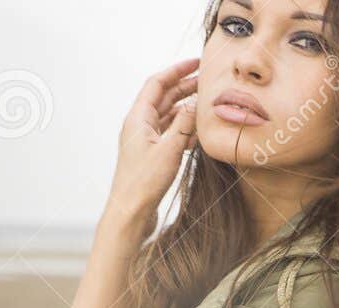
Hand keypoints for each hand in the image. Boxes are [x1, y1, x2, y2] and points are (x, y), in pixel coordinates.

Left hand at [106, 57, 199, 221]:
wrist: (130, 214)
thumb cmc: (143, 183)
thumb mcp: (169, 149)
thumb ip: (184, 124)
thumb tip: (196, 101)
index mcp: (137, 118)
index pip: (157, 83)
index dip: (177, 70)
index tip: (196, 63)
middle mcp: (139, 126)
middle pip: (164, 98)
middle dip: (185, 87)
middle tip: (208, 83)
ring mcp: (145, 141)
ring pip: (168, 117)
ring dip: (186, 109)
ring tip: (207, 105)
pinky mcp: (151, 156)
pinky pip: (170, 135)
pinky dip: (184, 130)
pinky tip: (199, 132)